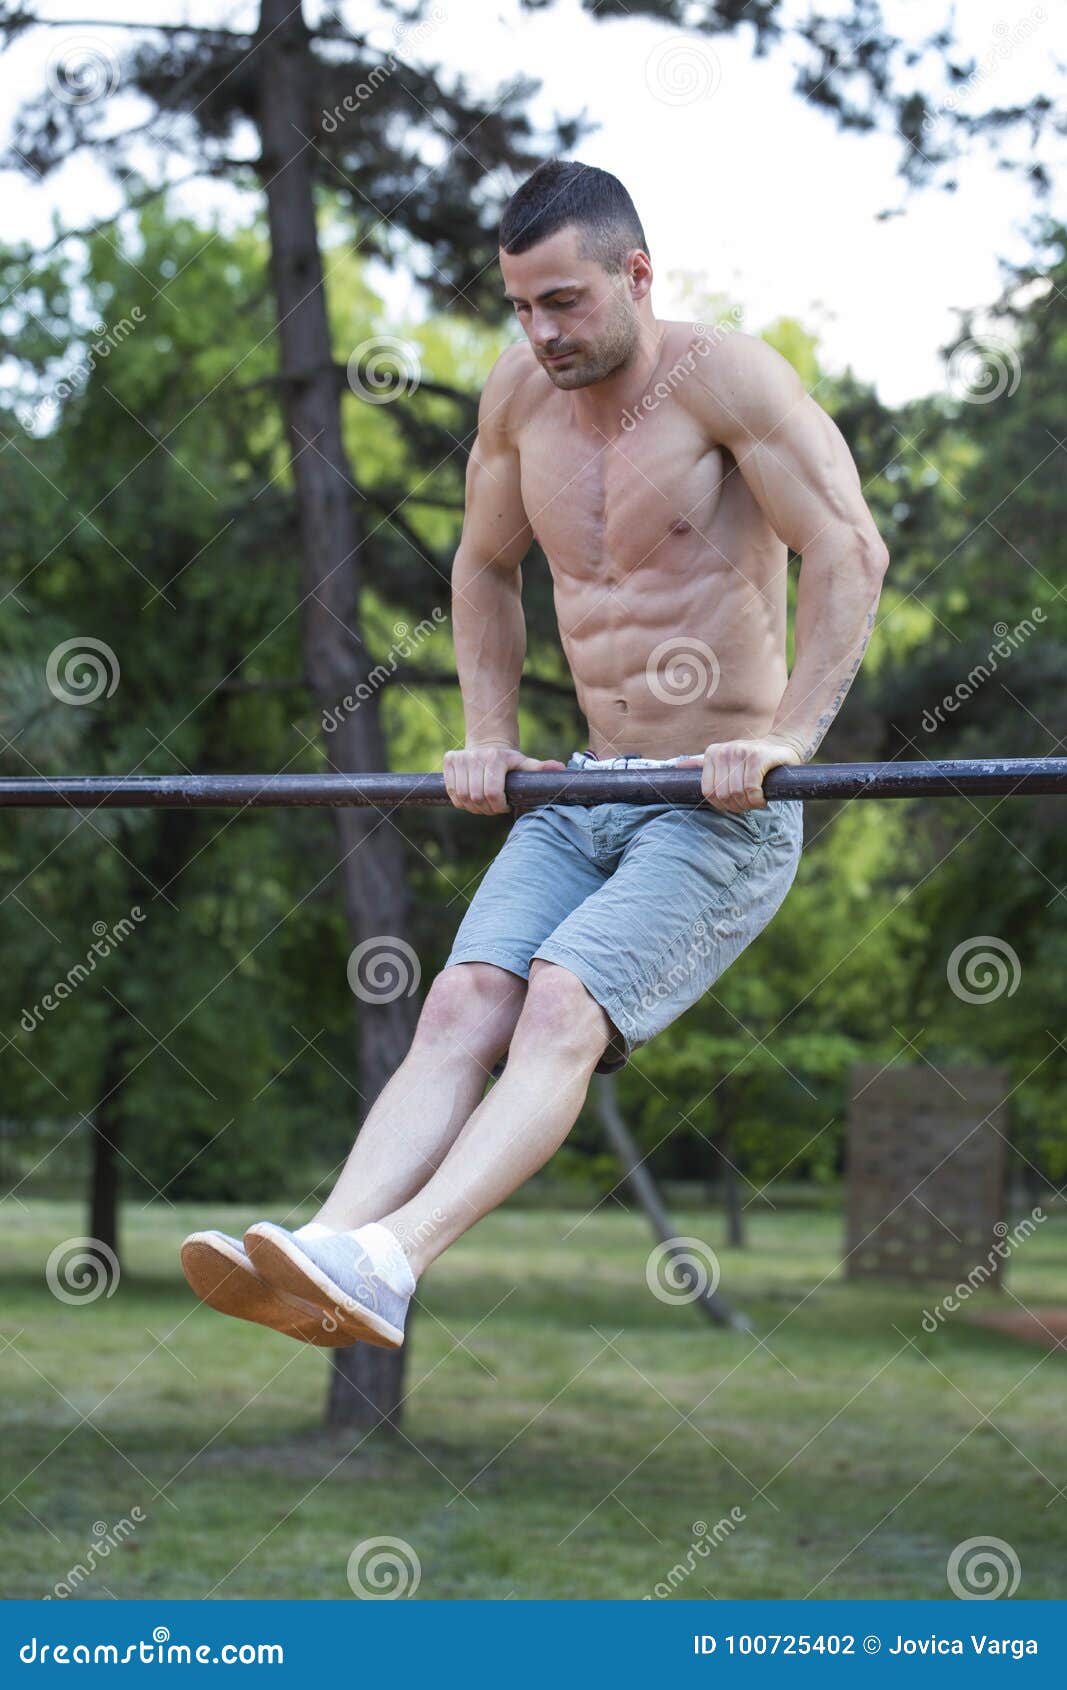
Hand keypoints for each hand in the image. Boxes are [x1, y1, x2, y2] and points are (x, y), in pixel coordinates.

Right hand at [443, 744, 565, 814]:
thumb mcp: (524, 764)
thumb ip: (540, 769)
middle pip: (476, 797)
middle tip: (494, 807)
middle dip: (486, 808)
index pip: (491, 793)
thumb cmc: (510, 760)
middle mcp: (474, 756)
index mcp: (494, 758)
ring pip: (462, 797)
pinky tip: (472, 799)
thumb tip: (561, 768)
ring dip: (473, 807)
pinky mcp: (448, 761)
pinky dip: (461, 801)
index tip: (503, 805)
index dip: (497, 805)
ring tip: (484, 804)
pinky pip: (452, 792)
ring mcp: (459, 758)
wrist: (487, 744)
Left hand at [676, 737, 803, 813]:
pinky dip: (757, 799)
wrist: (783, 744)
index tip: (734, 805)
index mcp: (712, 753)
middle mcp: (724, 751)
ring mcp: (741, 752)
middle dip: (737, 806)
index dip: (721, 805)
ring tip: (756, 801)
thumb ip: (702, 764)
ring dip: (748, 805)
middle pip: (723, 794)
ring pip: (737, 793)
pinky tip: (762, 799)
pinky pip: (751, 788)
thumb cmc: (752, 757)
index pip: (709, 791)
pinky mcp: (758, 757)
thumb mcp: (725, 758)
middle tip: (748, 805)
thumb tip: (677, 767)